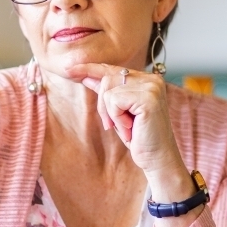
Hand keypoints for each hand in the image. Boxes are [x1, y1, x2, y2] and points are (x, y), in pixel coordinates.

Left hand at [64, 62, 186, 180]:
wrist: (156, 159)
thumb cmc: (139, 137)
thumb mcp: (118, 113)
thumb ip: (107, 93)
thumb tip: (86, 77)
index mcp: (146, 79)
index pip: (113, 69)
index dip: (90, 68)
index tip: (70, 69)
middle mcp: (151, 79)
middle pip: (107, 79)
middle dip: (103, 106)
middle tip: (114, 126)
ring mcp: (152, 87)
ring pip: (108, 90)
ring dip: (111, 114)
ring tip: (126, 128)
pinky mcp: (148, 98)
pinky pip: (114, 101)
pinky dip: (117, 119)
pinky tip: (131, 129)